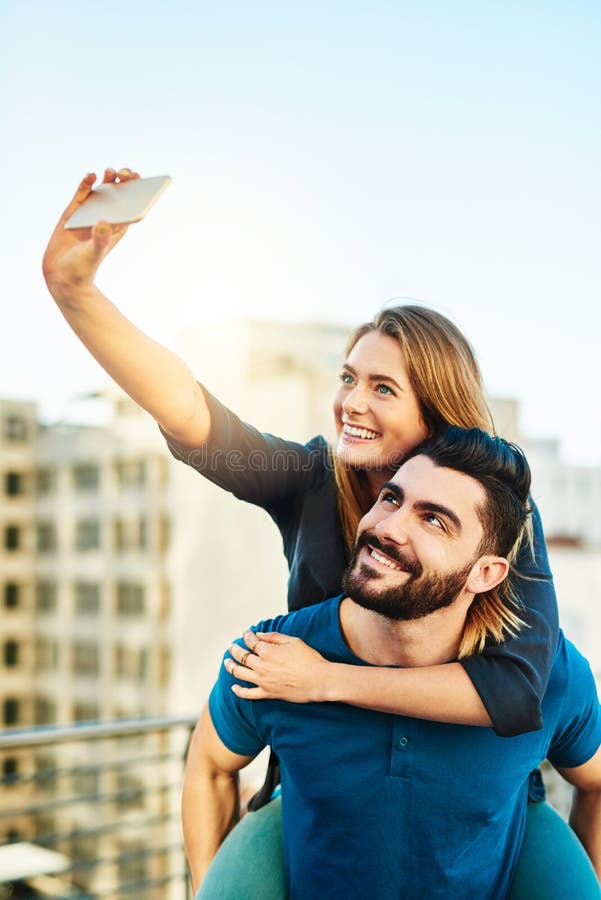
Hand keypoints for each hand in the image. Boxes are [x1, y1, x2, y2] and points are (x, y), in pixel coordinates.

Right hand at [42, 168, 138, 301]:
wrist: (61, 276)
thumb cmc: (82, 268)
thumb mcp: (94, 253)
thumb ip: (99, 239)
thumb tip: (104, 222)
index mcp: (117, 229)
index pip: (131, 207)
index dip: (137, 191)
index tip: (140, 179)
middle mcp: (105, 218)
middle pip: (118, 195)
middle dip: (123, 181)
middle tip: (124, 174)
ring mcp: (89, 214)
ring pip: (101, 191)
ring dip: (107, 179)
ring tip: (110, 172)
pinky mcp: (72, 212)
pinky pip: (81, 194)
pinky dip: (86, 183)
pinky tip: (91, 176)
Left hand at [225, 630, 330, 702]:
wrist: (319, 680)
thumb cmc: (309, 659)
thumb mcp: (293, 641)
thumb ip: (274, 637)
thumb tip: (259, 634)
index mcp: (268, 651)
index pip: (252, 641)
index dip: (247, 636)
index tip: (246, 633)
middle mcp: (262, 666)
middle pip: (242, 656)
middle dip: (235, 649)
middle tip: (232, 646)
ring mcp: (263, 681)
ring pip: (240, 673)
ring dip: (230, 666)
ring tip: (226, 662)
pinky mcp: (268, 693)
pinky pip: (249, 694)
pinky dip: (239, 691)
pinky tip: (234, 687)